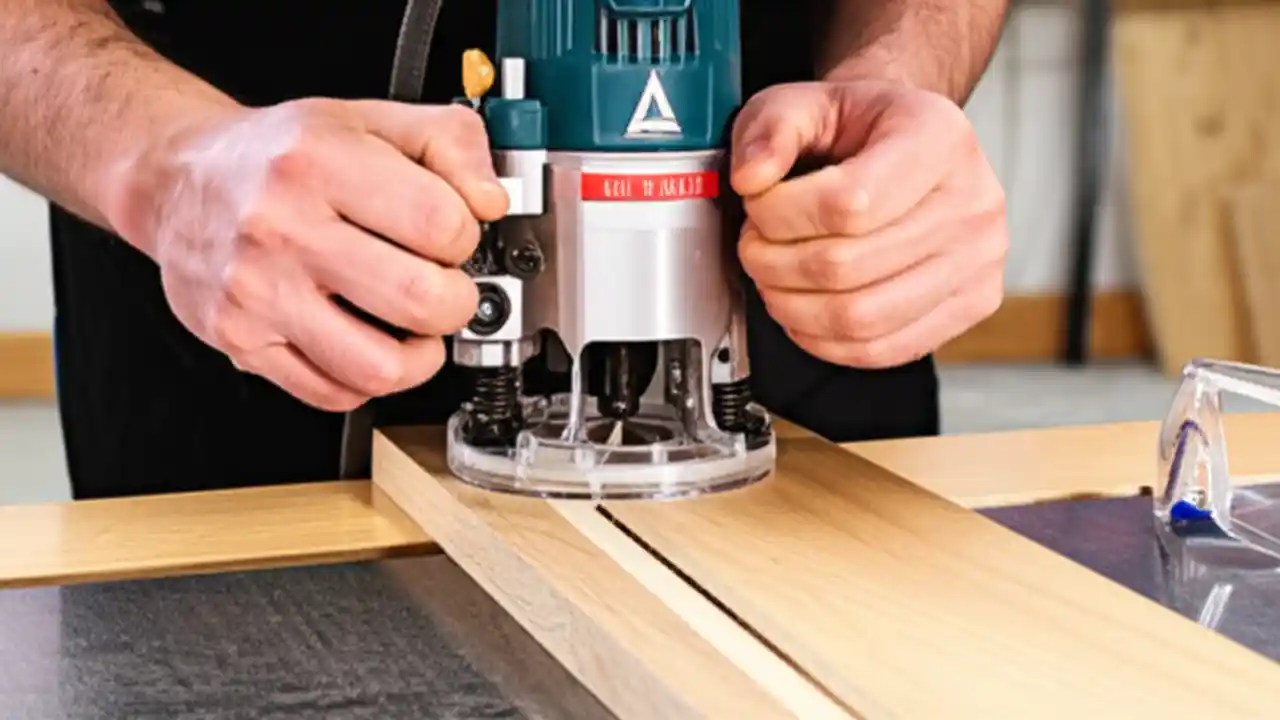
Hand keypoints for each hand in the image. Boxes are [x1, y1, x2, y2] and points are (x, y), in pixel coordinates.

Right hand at [110, 98, 507, 410]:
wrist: (176, 178)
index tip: (453, 234)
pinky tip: (369, 344)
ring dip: (421, 356)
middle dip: (455, 301)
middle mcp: (282, 228)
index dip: (466, 235)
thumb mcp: (368, 118)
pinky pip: (333, 394)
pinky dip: (369, 381)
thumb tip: (492, 200)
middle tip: (443, 286)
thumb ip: (447, 142)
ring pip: (380, 367)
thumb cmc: (278, 154)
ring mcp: (257, 292)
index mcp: (320, 162)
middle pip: (420, 301)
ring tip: (415, 328)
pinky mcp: (240, 341)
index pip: (440, 223)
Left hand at [730, 80, 1007, 368]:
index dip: (780, 216)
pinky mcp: (974, 303)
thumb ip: (770, 127)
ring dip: (792, 307)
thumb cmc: (859, 128)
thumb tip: (752, 178)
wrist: (906, 145)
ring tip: (774, 277)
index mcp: (939, 137)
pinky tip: (804, 310)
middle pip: (846, 267)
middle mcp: (973, 200)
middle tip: (755, 247)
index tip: (758, 206)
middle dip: (774, 263)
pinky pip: (883, 349)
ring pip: (860, 318)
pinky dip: (825, 341)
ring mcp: (980, 259)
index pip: (848, 204)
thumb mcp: (805, 102)